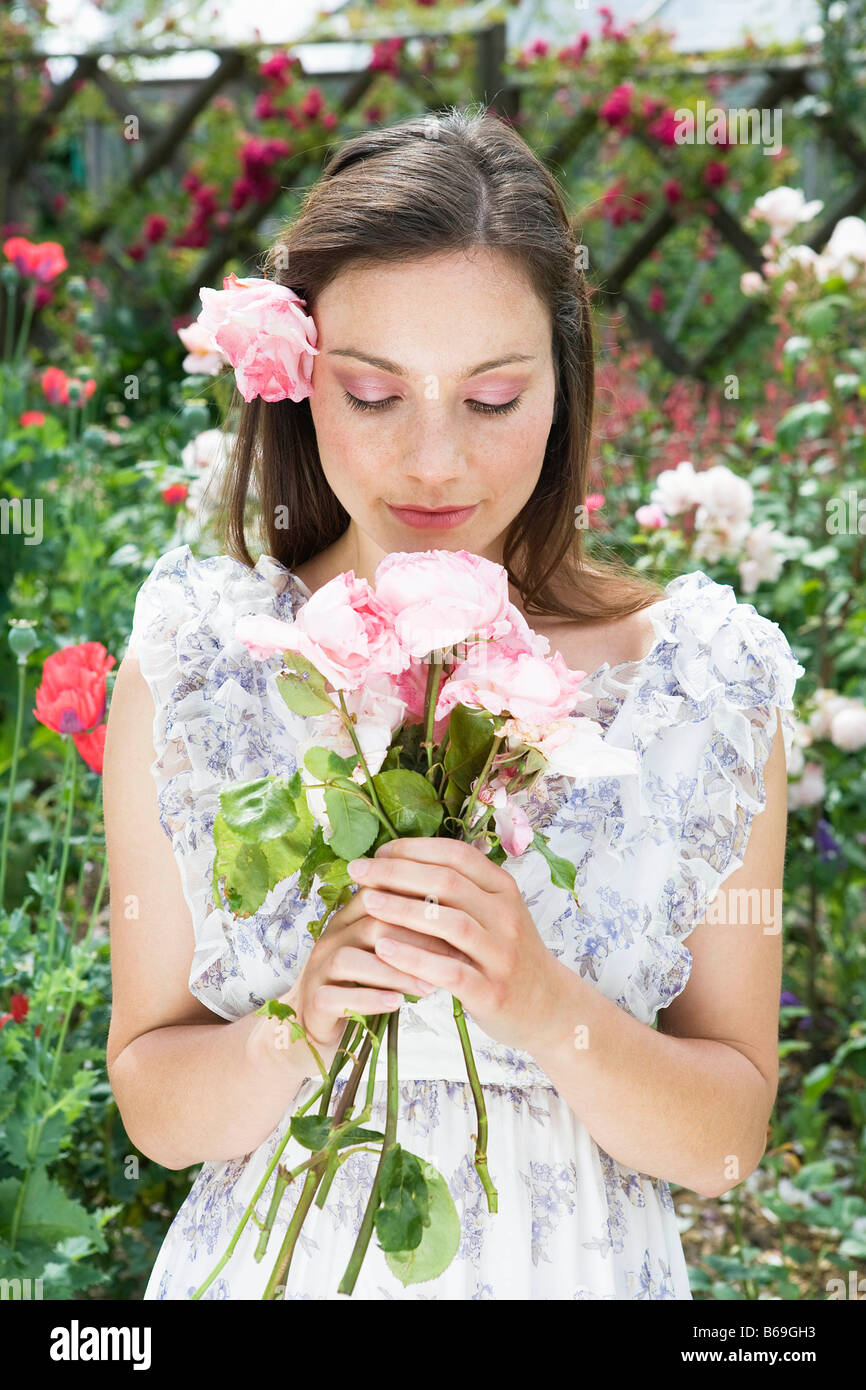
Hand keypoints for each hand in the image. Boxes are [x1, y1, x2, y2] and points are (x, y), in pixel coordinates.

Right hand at [280, 883, 469, 1064]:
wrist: (313, 1027)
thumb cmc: (361, 985)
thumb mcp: (385, 952)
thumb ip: (411, 931)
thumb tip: (463, 915)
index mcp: (353, 917)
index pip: (385, 894)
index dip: (423, 904)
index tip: (462, 918)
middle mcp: (334, 936)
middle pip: (372, 923)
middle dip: (416, 939)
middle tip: (454, 955)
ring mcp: (319, 969)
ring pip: (352, 960)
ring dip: (394, 971)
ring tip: (429, 986)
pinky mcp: (314, 1002)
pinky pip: (336, 997)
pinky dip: (368, 999)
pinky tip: (396, 1003)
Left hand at [347, 837, 564, 1054]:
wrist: (549, 1007)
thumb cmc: (507, 954)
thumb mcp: (495, 913)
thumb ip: (460, 891)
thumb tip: (401, 864)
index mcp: (504, 889)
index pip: (456, 855)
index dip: (415, 849)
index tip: (380, 851)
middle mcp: (506, 916)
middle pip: (447, 883)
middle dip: (397, 872)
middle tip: (359, 871)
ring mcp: (501, 954)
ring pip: (449, 922)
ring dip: (402, 909)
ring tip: (366, 902)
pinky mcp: (491, 991)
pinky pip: (449, 970)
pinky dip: (413, 958)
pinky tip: (383, 950)